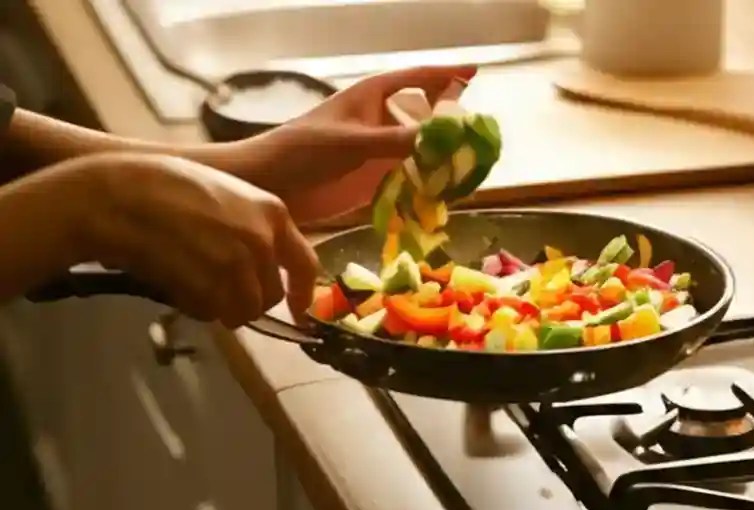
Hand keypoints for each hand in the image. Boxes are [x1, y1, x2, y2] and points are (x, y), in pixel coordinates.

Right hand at [73, 152, 318, 326]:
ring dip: (221, 307)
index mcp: (273, 213)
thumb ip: (250, 225)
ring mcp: (237, 267)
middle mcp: (263, 241)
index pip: (306, 265)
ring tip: (192, 286)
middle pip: (269, 295)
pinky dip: (197, 309)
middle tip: (219, 292)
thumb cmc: (162, 184)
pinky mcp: (209, 287)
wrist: (118, 195)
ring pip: (242, 311)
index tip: (299, 311)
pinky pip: (212, 313)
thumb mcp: (225, 192)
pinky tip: (177, 286)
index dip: (302, 293)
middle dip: (248, 300)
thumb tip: (259, 260)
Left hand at [210, 65, 477, 224]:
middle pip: (428, 115)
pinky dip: (431, 185)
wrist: (270, 185)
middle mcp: (382, 121)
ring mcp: (381, 151)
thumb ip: (394, 140)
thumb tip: (440, 139)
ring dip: (446, 158)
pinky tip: (448, 194)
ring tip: (473, 167)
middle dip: (454, 122)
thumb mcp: (350, 142)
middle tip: (482, 135)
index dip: (446, 74)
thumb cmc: (301, 150)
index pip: (417, 78)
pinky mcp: (377, 180)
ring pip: (424, 149)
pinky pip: (413, 179)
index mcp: (372, 97)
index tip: (476, 71)